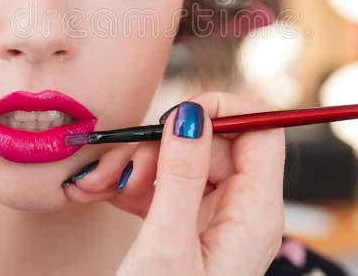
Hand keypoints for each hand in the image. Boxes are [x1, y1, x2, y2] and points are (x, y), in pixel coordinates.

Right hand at [61, 92, 285, 274]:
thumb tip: (193, 113)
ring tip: (96, 183)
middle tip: (120, 165)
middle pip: (213, 146)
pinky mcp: (186, 233)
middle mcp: (240, 214)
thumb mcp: (166, 245)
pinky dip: (133, 186)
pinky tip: (101, 191)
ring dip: (137, 167)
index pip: (261, 131)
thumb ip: (180, 174)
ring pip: (183, 165)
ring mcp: (213, 224)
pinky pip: (165, 190)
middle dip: (162, 146)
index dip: (222, 111)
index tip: (176, 113)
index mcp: (255, 215)